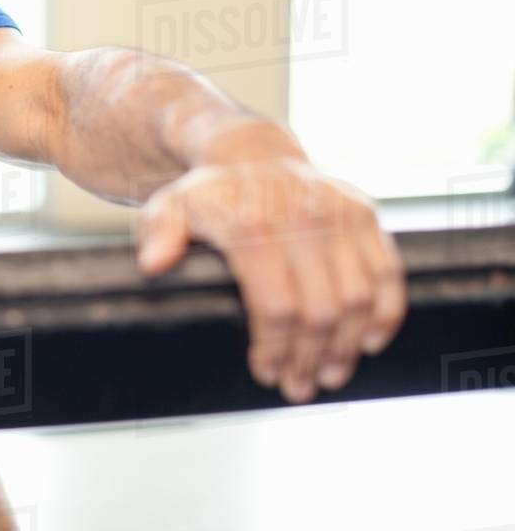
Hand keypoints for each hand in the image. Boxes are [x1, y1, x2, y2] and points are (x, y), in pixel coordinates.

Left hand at [134, 158, 405, 402]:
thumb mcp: (171, 207)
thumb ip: (159, 233)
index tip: (267, 373)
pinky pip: (388, 272)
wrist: (251, 155)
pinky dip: (386, 313)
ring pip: (358, 298)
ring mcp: (339, 214)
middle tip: (299, 387)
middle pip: (319, 311)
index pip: (275, 307)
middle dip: (309, 359)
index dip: (275, 349)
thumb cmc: (211, 195)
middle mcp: (302, 216)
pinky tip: (368, 343)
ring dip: (346, 346)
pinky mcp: (365, 213)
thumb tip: (154, 263)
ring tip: (329, 374)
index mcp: (254, 223)